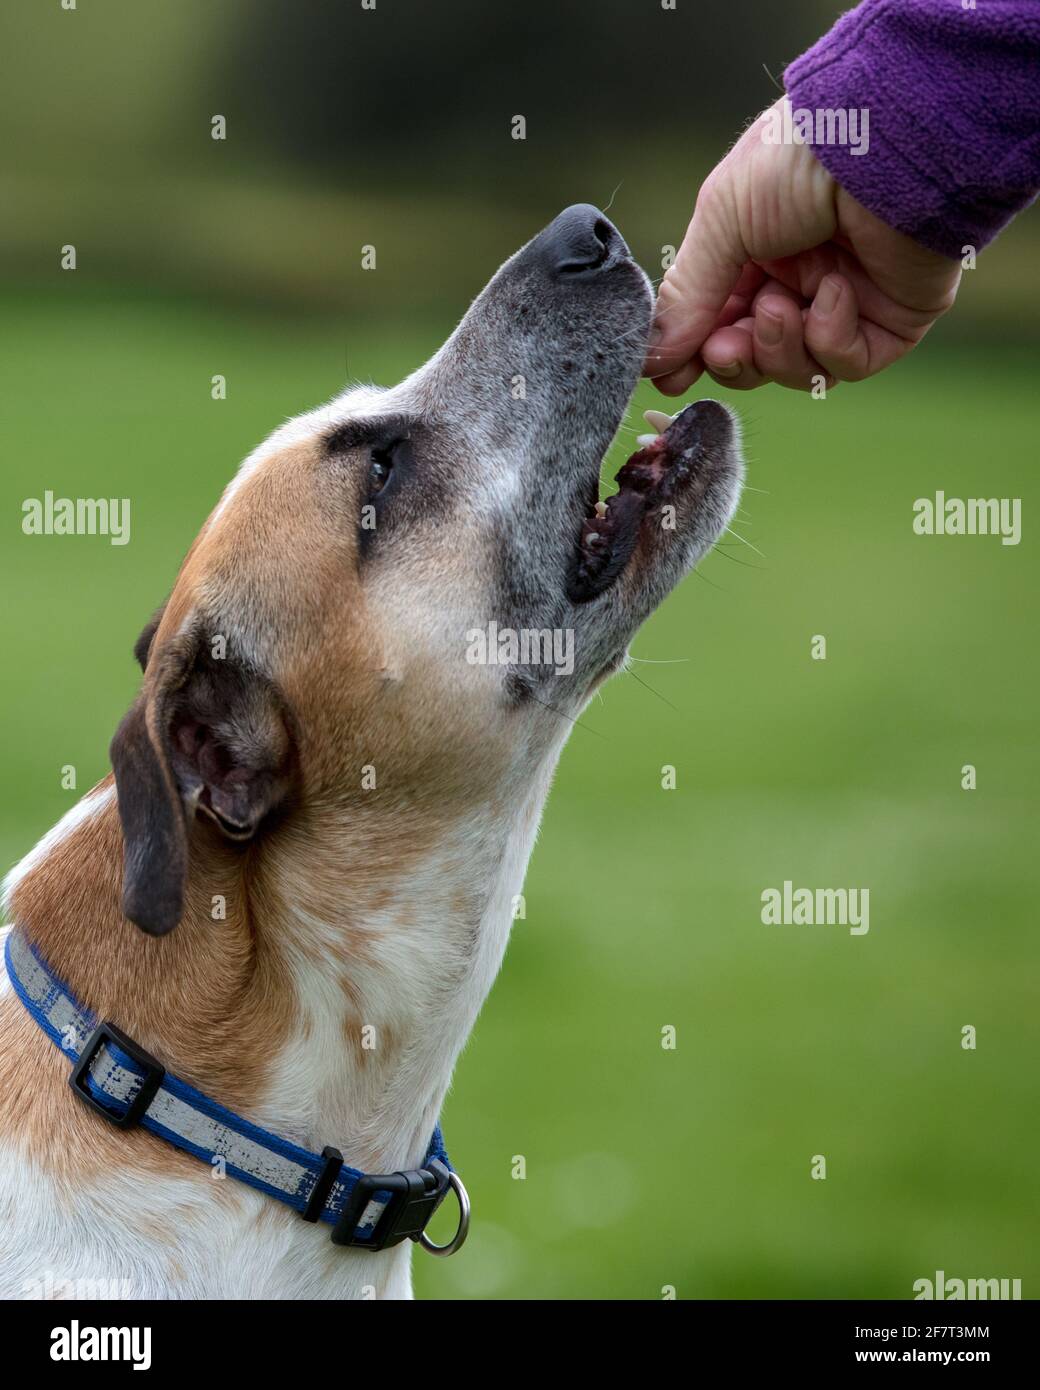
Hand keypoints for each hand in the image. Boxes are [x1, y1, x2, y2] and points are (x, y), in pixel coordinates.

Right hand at [645, 97, 962, 393]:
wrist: (884, 141)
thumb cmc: (798, 159)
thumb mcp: (720, 220)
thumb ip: (687, 294)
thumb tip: (651, 358)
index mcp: (757, 249)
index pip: (718, 321)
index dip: (694, 351)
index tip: (670, 375)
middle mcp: (802, 278)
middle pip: (754, 357)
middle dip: (734, 358)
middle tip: (724, 347)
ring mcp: (848, 302)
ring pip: (798, 370)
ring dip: (778, 348)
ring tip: (779, 306)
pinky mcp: (892, 321)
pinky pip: (848, 363)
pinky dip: (830, 337)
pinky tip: (835, 292)